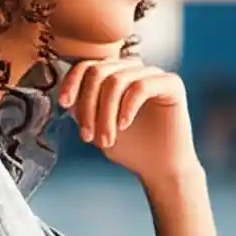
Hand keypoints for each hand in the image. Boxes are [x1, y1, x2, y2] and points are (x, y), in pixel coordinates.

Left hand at [59, 57, 199, 182]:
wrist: (160, 169)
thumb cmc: (132, 148)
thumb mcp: (97, 126)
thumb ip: (82, 107)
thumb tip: (67, 96)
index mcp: (117, 74)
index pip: (88, 66)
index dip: (72, 82)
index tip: (64, 105)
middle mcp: (136, 70)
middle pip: (99, 72)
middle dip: (88, 105)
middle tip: (88, 136)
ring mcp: (154, 75)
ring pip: (117, 81)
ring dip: (105, 113)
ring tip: (106, 140)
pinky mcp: (172, 85)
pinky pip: (140, 87)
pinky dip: (127, 108)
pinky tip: (124, 126)